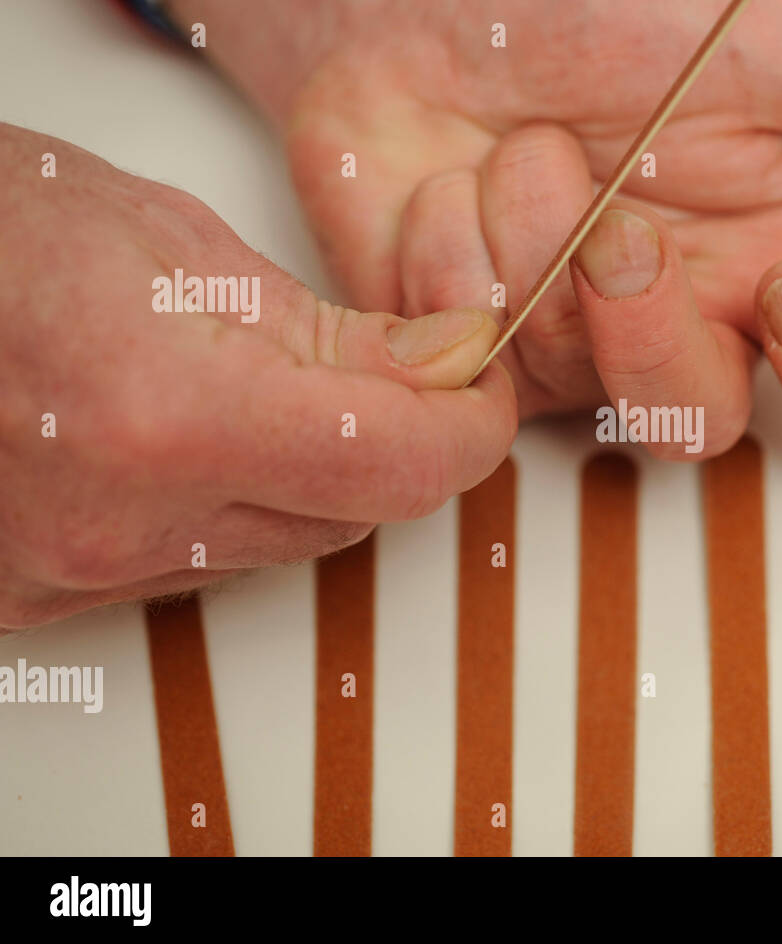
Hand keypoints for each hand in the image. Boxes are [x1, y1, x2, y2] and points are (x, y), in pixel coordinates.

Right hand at [0, 123, 514, 626]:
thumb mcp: (174, 241)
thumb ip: (331, 330)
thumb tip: (448, 366)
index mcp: (164, 413)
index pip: (404, 466)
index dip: (470, 425)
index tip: (475, 385)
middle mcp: (117, 522)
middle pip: (355, 516)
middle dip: (392, 444)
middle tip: (382, 373)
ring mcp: (72, 574)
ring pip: (283, 548)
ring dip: (307, 478)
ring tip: (249, 390)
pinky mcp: (43, 600)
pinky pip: (199, 569)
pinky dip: (226, 509)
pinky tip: (181, 440)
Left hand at [177, 0, 781, 459]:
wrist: (406, 3)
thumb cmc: (578, 11)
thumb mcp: (754, 47)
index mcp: (777, 261)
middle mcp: (689, 325)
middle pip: (711, 428)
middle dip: (651, 325)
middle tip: (614, 222)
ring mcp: (580, 354)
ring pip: (587, 390)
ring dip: (540, 249)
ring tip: (515, 150)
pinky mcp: (481, 361)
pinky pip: (480, 369)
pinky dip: (455, 261)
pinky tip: (444, 192)